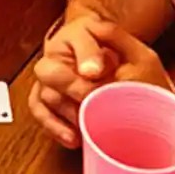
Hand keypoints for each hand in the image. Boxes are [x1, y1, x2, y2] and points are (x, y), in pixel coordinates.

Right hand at [31, 17, 174, 146]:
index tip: (98, 72)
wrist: (120, 74)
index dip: (86, 56)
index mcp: (78, 35)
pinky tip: (74, 138)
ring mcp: (48, 80)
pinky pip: (39, 113)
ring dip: (67, 113)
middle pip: (49, 72)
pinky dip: (54, 127)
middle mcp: (56, 55)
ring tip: (89, 125)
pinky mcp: (44, 100)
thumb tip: (92, 70)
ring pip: (45, 96)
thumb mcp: (135, 50)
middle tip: (93, 102)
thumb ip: (117, 49)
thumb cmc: (125, 62)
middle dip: (73, 89)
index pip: (77, 42)